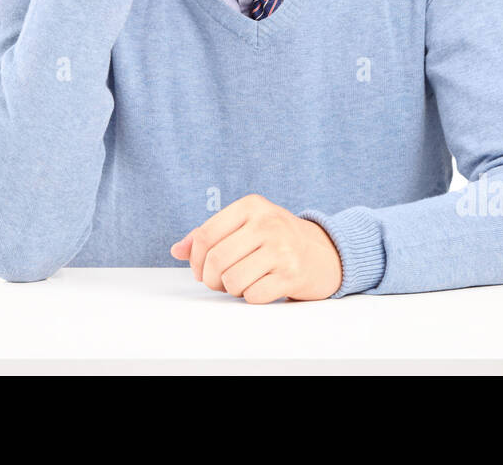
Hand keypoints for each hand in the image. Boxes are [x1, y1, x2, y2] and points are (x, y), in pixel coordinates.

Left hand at [169, 194, 342, 302]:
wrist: (325, 253)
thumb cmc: (275, 239)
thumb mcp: (245, 225)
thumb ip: (209, 235)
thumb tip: (176, 250)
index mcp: (251, 205)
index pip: (205, 235)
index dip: (196, 260)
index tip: (202, 270)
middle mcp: (267, 223)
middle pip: (216, 261)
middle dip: (211, 279)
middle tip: (220, 281)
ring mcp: (282, 248)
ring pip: (232, 281)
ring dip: (232, 289)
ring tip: (243, 282)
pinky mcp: (292, 274)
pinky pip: (253, 296)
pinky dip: (252, 297)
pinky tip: (262, 286)